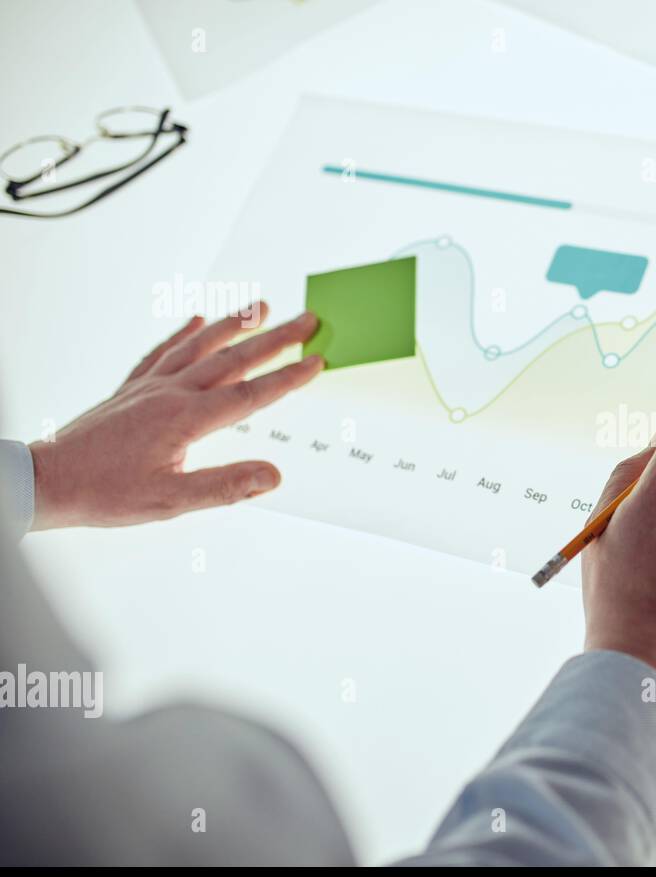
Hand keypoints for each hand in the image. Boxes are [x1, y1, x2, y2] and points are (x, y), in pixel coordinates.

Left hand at [29, 303, 321, 529]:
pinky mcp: (131, 390)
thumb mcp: (170, 501)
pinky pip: (163, 352)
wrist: (48, 480)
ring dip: (234, 326)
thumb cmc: (105, 493)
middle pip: (233, 359)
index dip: (288, 378)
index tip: (318, 360)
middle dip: (275, 339)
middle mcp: (170, 393)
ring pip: (200, 347)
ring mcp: (149, 387)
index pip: (250, 394)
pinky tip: (196, 321)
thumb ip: (225, 486)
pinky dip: (183, 334)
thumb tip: (273, 475)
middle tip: (307, 320)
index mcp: (185, 419)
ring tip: (260, 307)